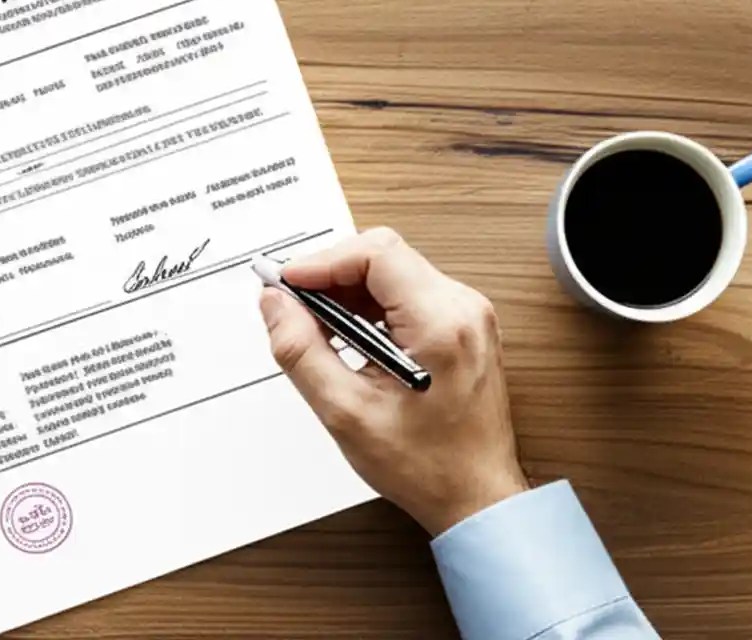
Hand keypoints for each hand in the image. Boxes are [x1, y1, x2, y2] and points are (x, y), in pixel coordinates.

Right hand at [259, 228, 527, 534]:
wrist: (475, 497)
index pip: (376, 254)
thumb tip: (275, 306)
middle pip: (384, 257)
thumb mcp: (346, 412)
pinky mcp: (464, 327)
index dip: (322, 261)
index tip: (288, 283)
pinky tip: (350, 339)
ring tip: (321, 331)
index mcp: (441, 325)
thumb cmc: (428, 466)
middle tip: (295, 306)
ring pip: (395, 273)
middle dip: (331, 276)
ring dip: (349, 293)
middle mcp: (463, 310)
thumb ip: (301, 351)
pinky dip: (372, 307)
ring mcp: (468, 317)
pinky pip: (409, 294)